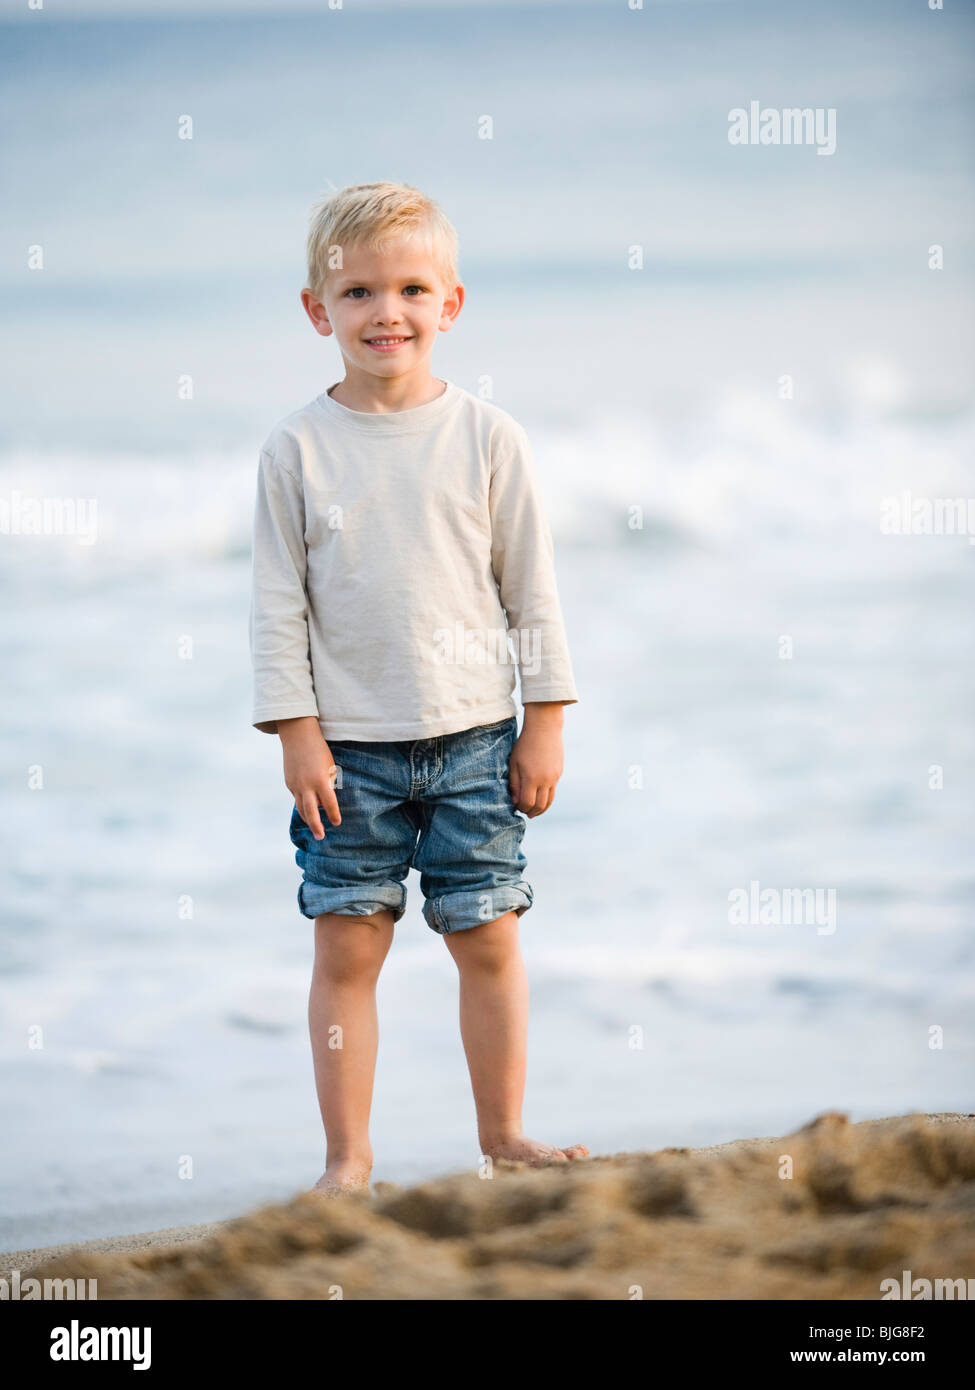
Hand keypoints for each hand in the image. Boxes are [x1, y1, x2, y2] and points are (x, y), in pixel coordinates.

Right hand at [278, 716, 341, 838]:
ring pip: (301, 808)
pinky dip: (303, 804)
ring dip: (307, 819)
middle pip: (311, 812)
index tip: (337, 823)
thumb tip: (325, 801)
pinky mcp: (289, 783)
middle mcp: (306, 785)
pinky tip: (307, 810)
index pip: (329, 803)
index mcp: (320, 780)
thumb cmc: (319, 750)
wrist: (298, 736)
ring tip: (314, 828)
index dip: (333, 814)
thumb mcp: (329, 766)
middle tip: (320, 837)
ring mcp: (295, 785)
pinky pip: (297, 797)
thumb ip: (328, 784)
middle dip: (316, 826)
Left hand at [508, 704, 564, 816]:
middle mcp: (545, 780)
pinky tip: (540, 797)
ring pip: (549, 801)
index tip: (515, 806)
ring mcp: (554, 777)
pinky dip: (546, 798)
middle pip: (539, 806)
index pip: (527, 803)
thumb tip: (515, 801)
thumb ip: (514, 783)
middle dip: (531, 812)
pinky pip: (553, 791)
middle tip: (524, 812)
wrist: (545, 728)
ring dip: (541, 809)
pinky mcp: (559, 773)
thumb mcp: (514, 762)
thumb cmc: (524, 744)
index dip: (521, 808)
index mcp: (531, 778)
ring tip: (533, 811)